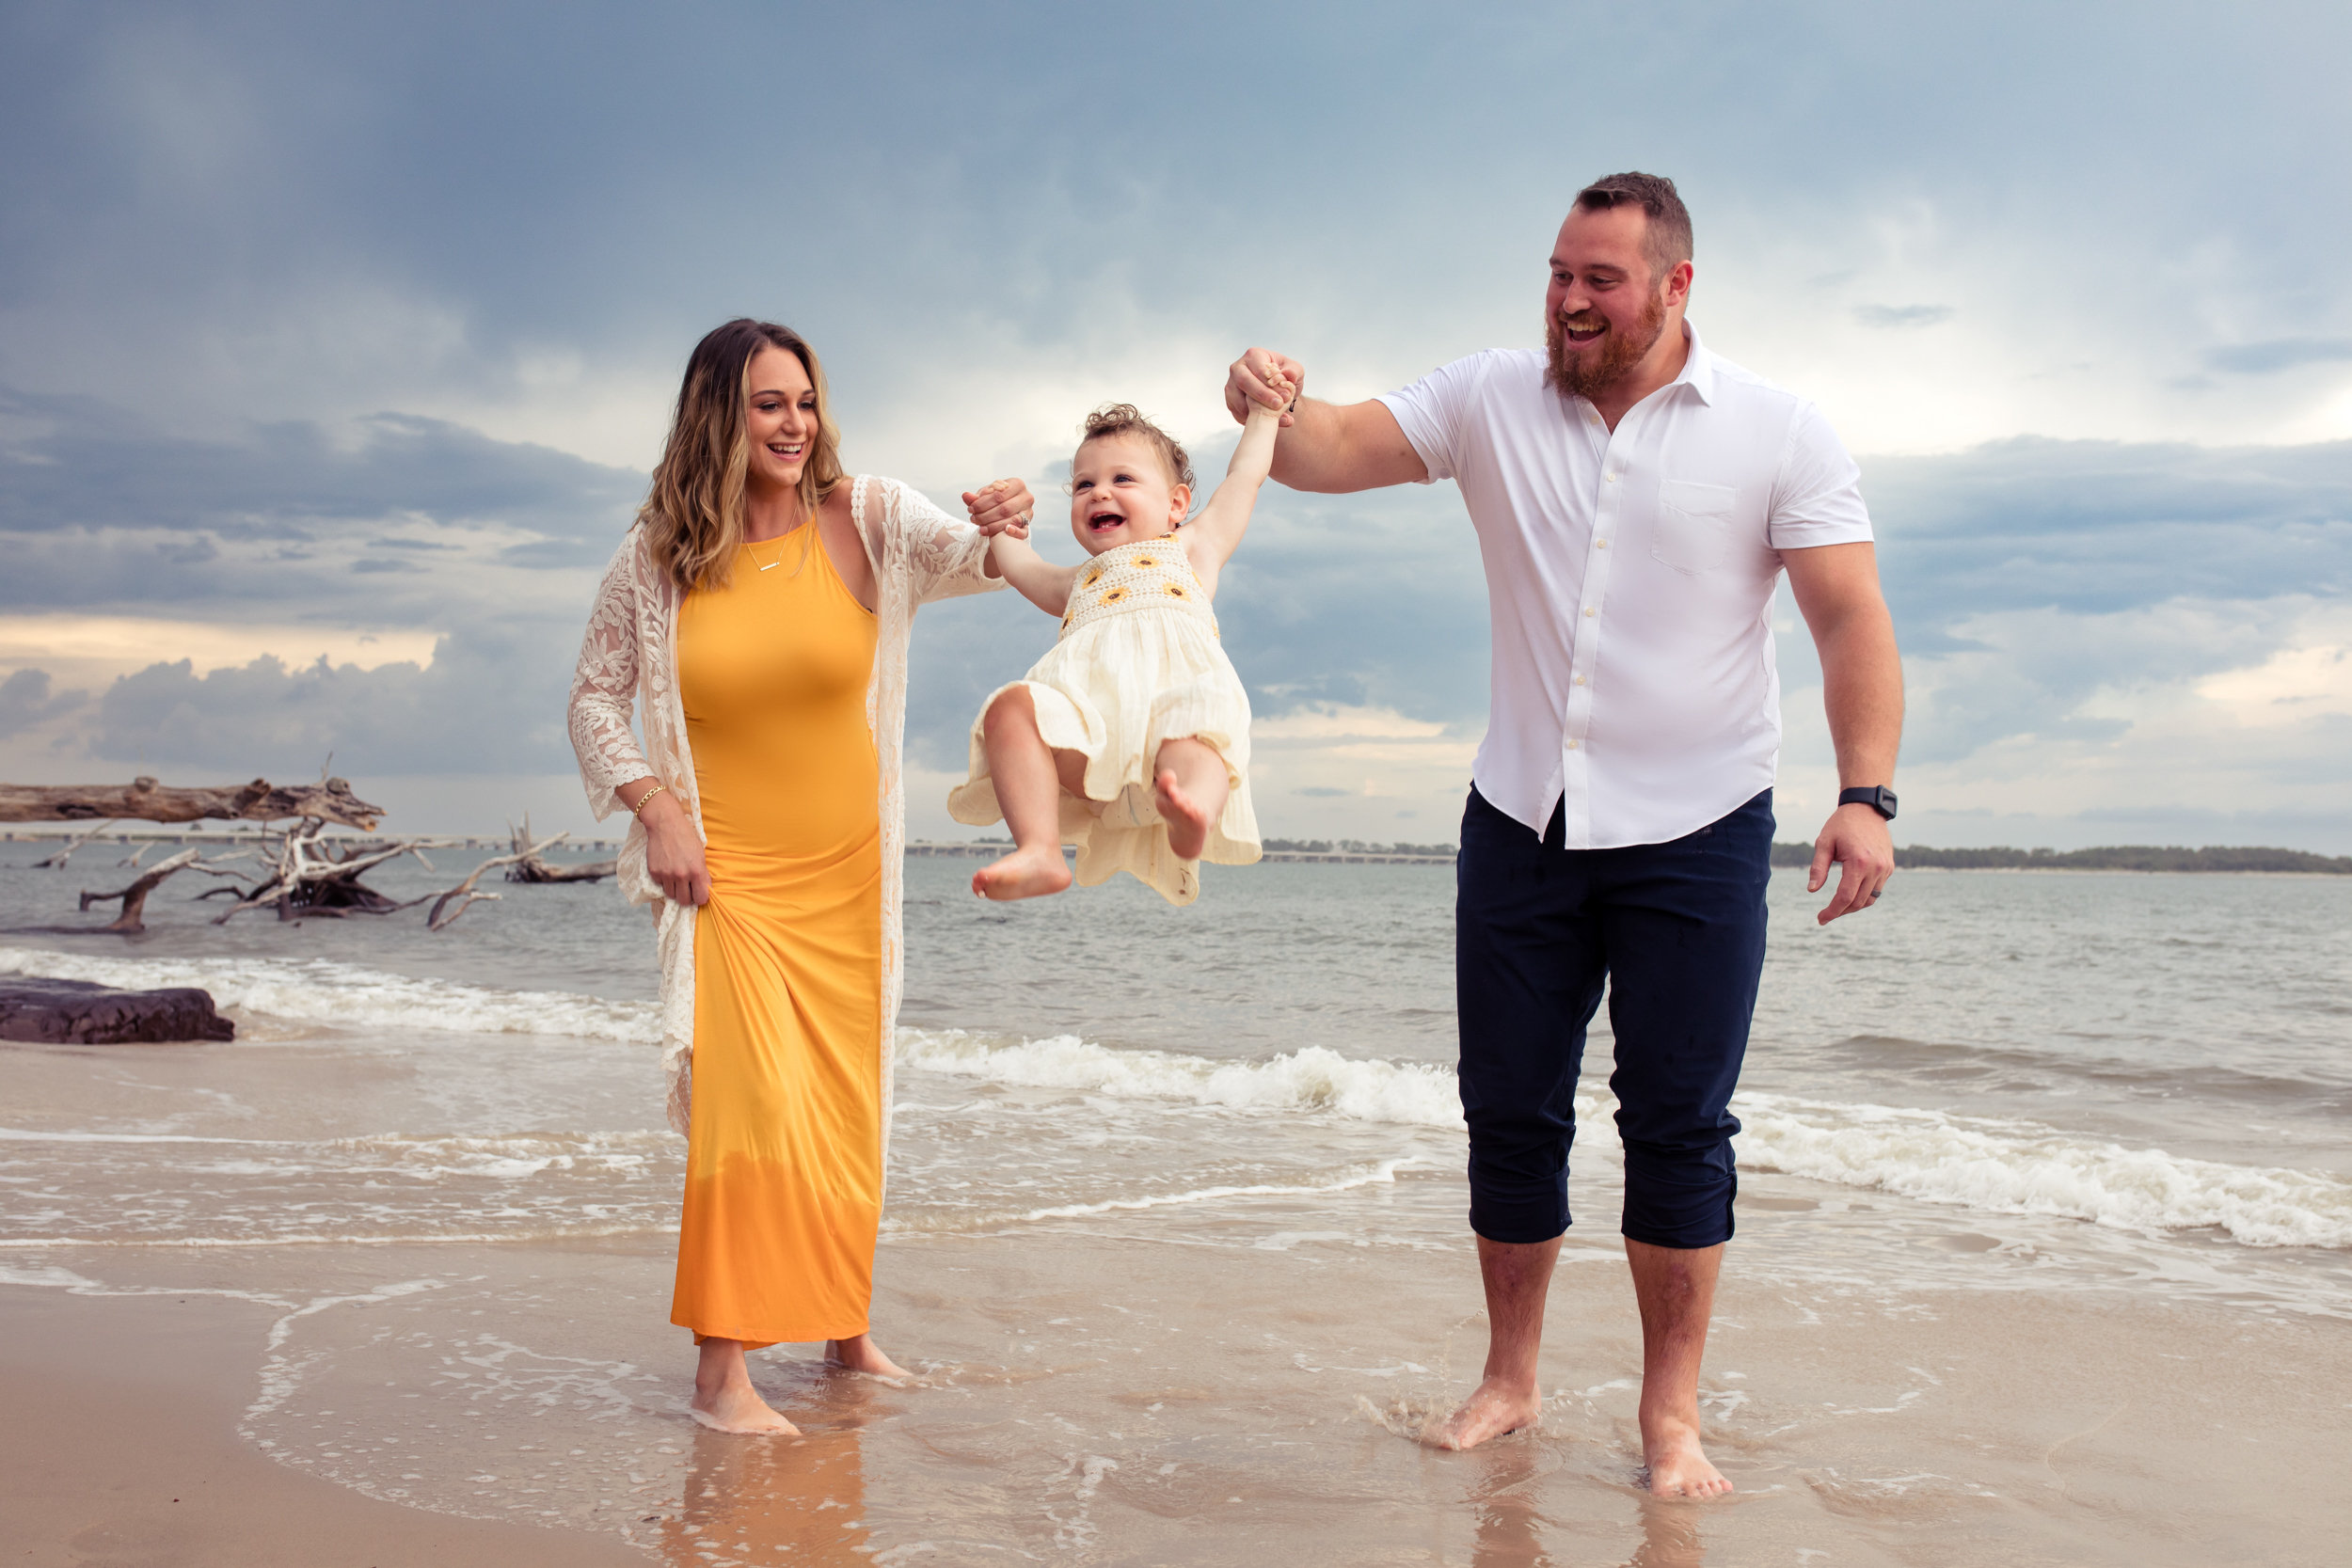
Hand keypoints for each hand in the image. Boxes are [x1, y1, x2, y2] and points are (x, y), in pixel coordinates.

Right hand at [639, 791, 710, 906]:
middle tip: (687, 888)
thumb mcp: (700, 854)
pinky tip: (666, 868)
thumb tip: (705, 890)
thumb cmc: (686, 837)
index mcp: (696, 871)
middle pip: (684, 901)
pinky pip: (660, 885)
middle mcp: (681, 875)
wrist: (666, 824)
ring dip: (674, 889)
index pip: (700, 898)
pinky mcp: (654, 872)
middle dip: (686, 897)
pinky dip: (664, 881)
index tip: (698, 893)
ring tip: (676, 877)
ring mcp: (666, 874)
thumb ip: (703, 874)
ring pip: (671, 895)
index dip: (700, 898)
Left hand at [963, 478, 1034, 538]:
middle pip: (1005, 508)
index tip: (970, 509)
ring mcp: (1029, 512)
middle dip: (986, 516)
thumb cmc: (994, 500)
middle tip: (973, 519)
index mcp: (1017, 484)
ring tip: (980, 528)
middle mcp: (1027, 497)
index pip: (998, 495)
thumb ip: (975, 497)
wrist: (1007, 510)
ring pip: (1012, 520)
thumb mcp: (985, 496)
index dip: (982, 503)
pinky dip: (1012, 533)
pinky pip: (1023, 532)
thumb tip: (965, 496)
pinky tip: (998, 535)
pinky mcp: (1029, 525)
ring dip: (993, 526)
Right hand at [1225, 348, 1304, 426]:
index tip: (1286, 396)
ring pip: (1236, 398)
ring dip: (1254, 411)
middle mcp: (1238, 367)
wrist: (1277, 391)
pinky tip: (1267, 424)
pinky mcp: (1230, 400)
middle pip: (1244, 381)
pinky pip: (1237, 411)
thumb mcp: (1295, 371)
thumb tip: (1288, 375)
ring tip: (1274, 419)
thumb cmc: (1285, 377)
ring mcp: (1231, 384)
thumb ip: (1294, 371)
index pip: (1259, 369)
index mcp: (1254, 355)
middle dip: (1261, 396)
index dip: (1272, 383)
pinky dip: (1250, 420)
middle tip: (1278, 406)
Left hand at [1808, 802, 1894, 925]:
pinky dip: (1864, 896)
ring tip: (1837, 907)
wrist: (1866, 809)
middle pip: (1857, 902)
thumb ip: (1818, 868)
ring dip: (1853, 906)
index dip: (1832, 911)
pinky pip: (1877, 890)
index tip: (1821, 919)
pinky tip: (1850, 895)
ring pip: (1869, 899)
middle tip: (1825, 915)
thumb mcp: (1824, 843)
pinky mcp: (1889, 866)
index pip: (1845, 897)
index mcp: (1859, 862)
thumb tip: (1812, 890)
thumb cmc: (1841, 824)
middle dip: (1840, 911)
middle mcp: (1876, 867)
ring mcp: (1885, 868)